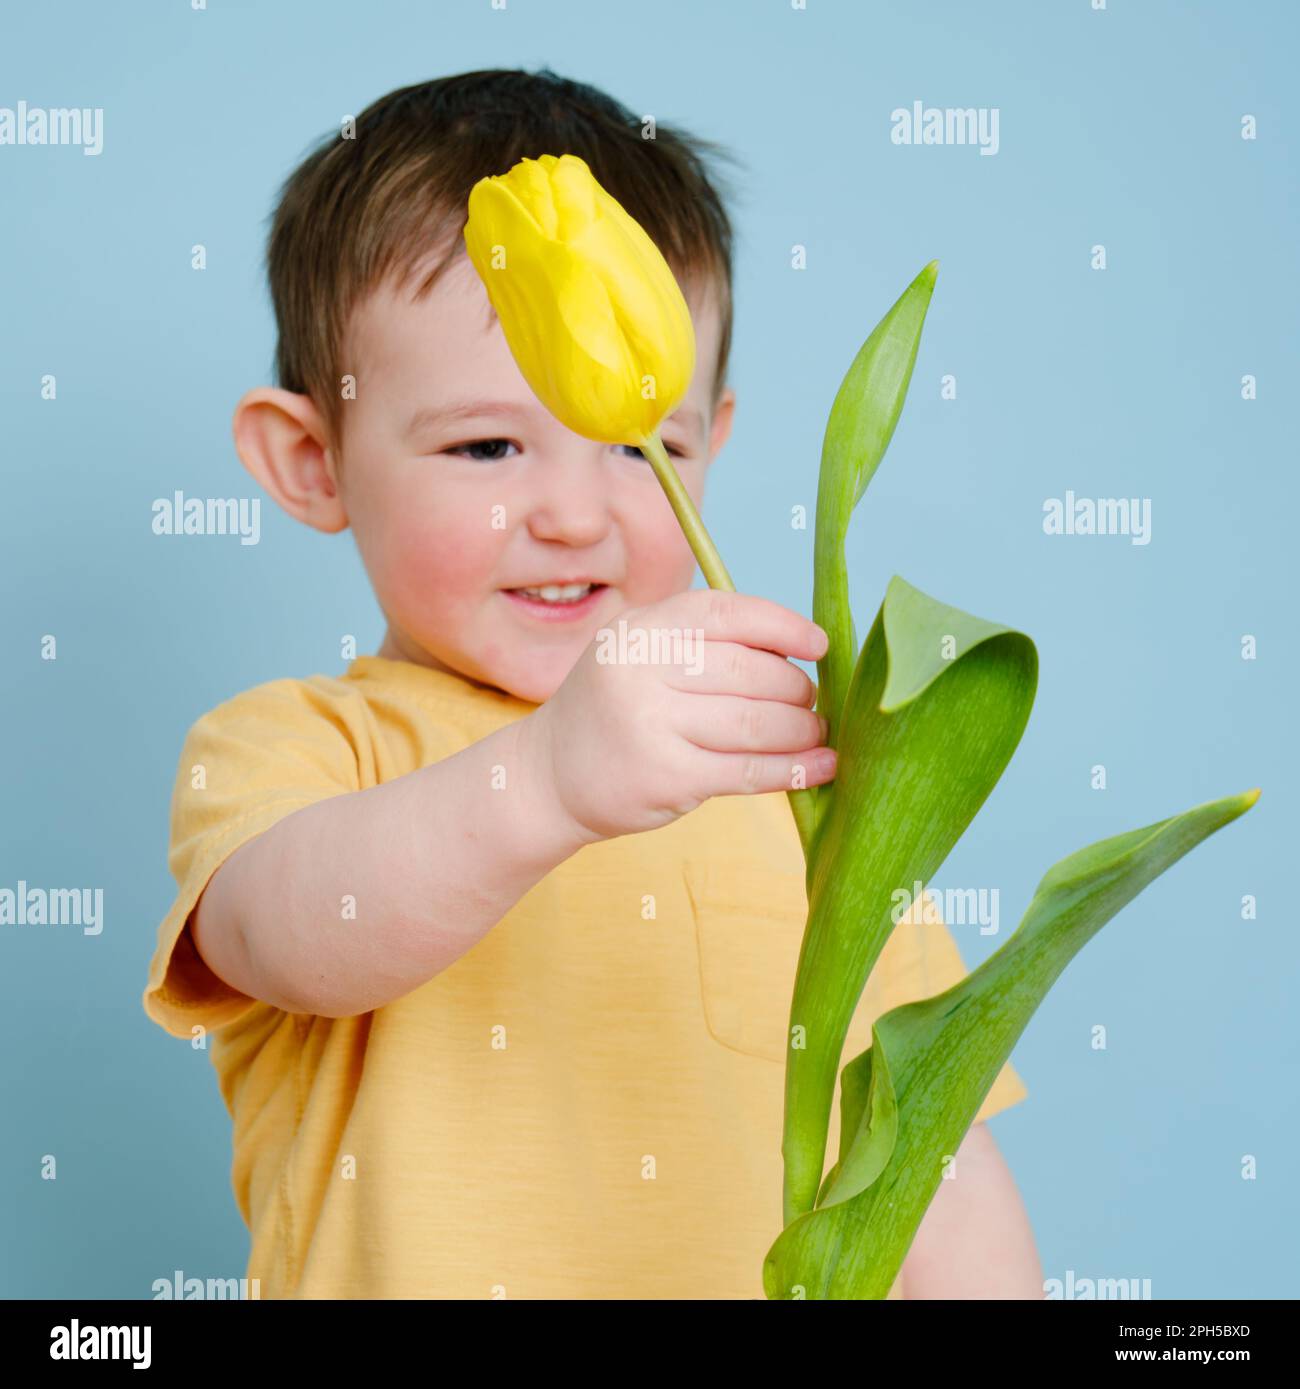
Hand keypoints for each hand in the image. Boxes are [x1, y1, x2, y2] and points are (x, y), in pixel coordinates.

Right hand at [519, 588, 835, 843]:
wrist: (548, 776)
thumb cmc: (612, 711)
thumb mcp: (636, 656)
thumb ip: (700, 645)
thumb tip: (797, 653)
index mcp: (638, 631)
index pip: (725, 613)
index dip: (781, 625)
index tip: (818, 645)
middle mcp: (640, 672)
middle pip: (749, 672)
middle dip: (797, 689)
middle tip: (813, 703)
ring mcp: (651, 726)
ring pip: (756, 723)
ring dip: (802, 730)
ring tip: (817, 734)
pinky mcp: (667, 778)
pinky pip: (748, 770)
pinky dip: (793, 770)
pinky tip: (820, 767)